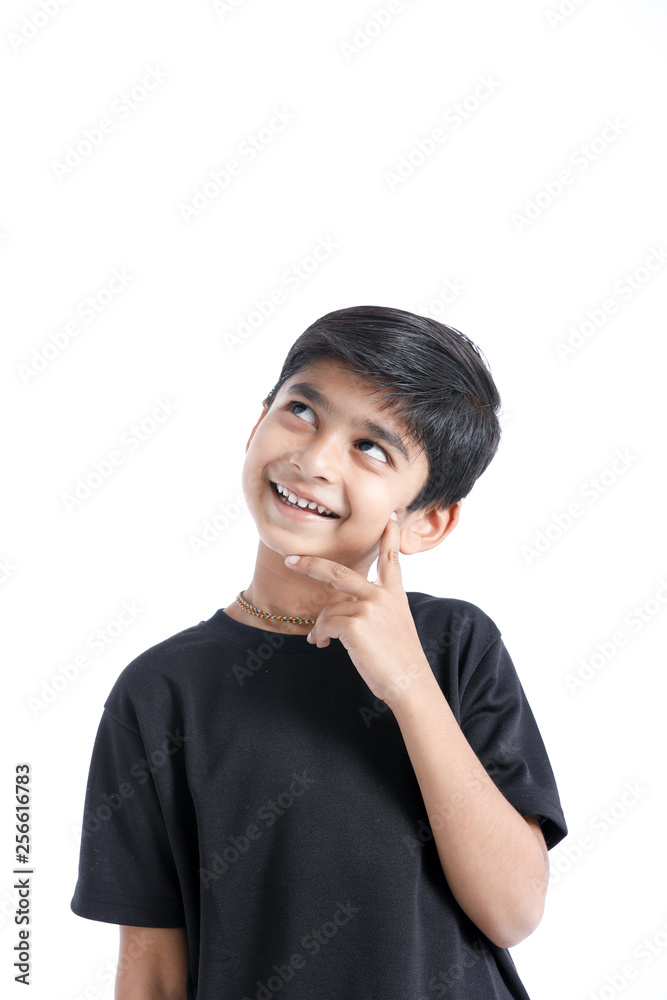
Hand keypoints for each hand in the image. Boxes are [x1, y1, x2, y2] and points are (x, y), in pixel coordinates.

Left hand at [284, 513, 430, 704]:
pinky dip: (320, 635)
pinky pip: (325, 624)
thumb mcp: (394, 626)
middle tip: (291, 560)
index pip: (391, 560)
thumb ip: (372, 609)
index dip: (388, 538)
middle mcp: (382, 596)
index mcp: (394, 595)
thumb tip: (336, 610)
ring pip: (328, 609)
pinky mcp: (355, 624)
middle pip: (339, 572)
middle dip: (312, 564)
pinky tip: (324, 645)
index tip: (388, 519)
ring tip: (321, 641)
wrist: (410, 684)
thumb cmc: (399, 661)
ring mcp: (369, 608)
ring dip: (320, 627)